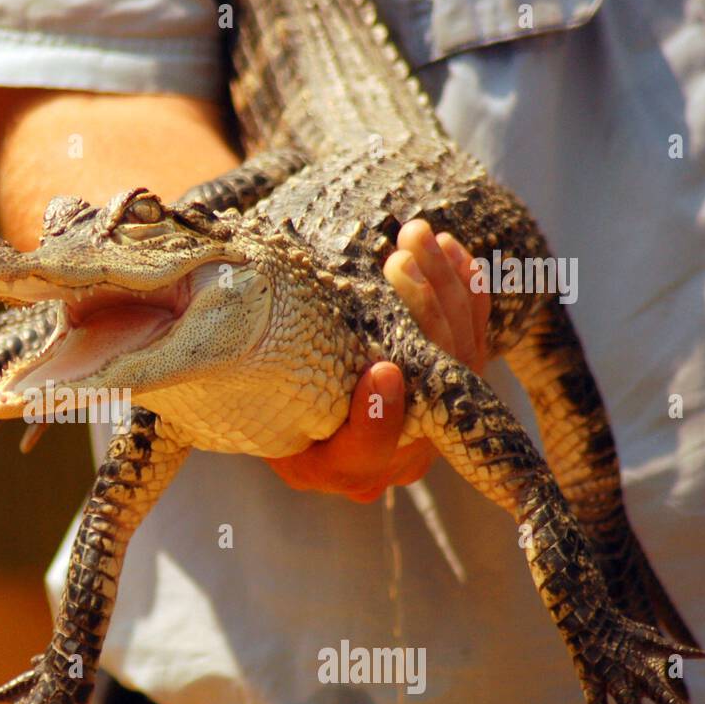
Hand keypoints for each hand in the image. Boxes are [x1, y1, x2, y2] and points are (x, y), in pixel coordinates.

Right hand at [266, 219, 488, 501]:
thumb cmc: (244, 377)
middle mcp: (387, 458)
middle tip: (401, 262)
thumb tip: (230, 323)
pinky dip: (465, 293)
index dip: (379, 420)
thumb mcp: (239, 380)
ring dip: (442, 290)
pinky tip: (452, 249)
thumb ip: (250, 364)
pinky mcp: (448, 387)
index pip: (367, 455)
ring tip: (418, 236)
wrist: (279, 377)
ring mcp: (425, 425)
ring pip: (460, 363)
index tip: (383, 370)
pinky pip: (474, 341)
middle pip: (428, 399)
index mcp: (328, 468)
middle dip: (422, 319)